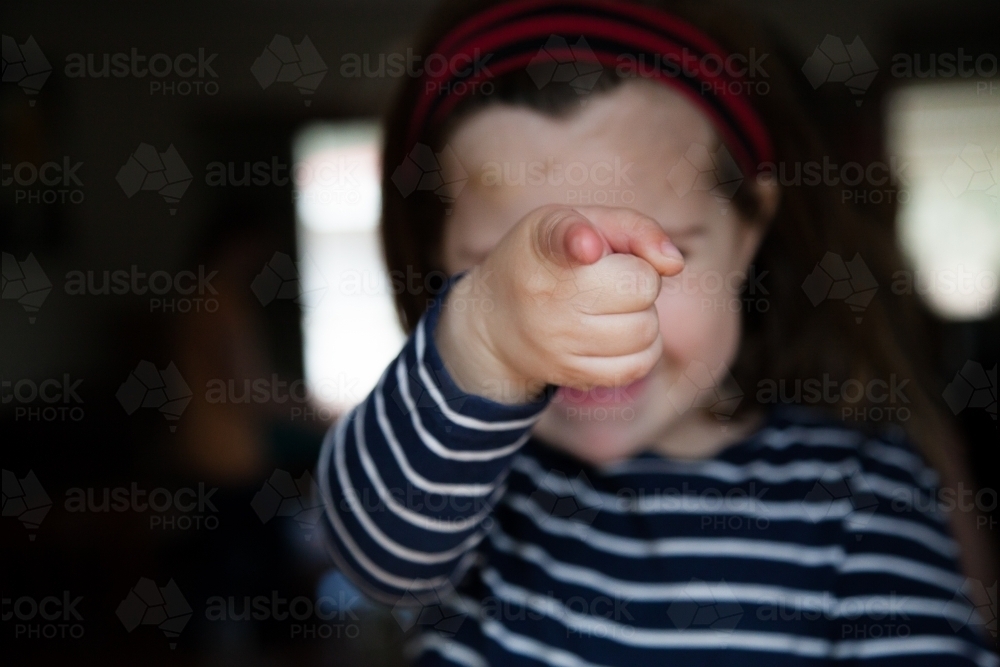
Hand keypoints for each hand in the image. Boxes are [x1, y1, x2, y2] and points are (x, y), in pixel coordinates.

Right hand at [435, 205, 684, 403]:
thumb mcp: (576, 221)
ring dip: (643, 315)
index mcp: (544, 245)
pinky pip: (639, 365)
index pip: (564, 237)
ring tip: (611, 307)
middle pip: (641, 287)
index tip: (587, 245)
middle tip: (610, 278)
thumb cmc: (548, 260)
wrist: (493, 321)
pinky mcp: (573, 373)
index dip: (580, 239)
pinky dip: (642, 348)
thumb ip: (632, 227)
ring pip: (646, 329)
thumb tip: (675, 264)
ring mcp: (559, 340)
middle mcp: (548, 295)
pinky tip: (620, 334)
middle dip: (639, 279)